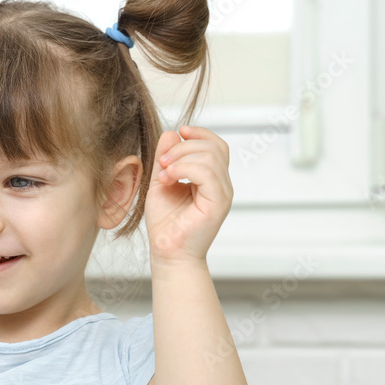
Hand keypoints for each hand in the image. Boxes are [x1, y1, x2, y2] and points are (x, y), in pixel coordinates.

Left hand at [144, 125, 233, 264]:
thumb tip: (172, 133)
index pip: (215, 145)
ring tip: (163, 172)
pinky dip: (185, 168)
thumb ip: (167, 159)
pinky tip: (169, 177)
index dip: (199, 133)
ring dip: (181, 157)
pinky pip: (208, 173)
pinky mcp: (218, 203)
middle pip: (213, 147)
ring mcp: (223, 194)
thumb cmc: (165, 224)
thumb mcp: (162, 182)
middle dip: (183, 147)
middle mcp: (221, 185)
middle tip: (161, 162)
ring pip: (210, 157)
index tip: (179, 132)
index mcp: (212, 179)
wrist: (167, 252)